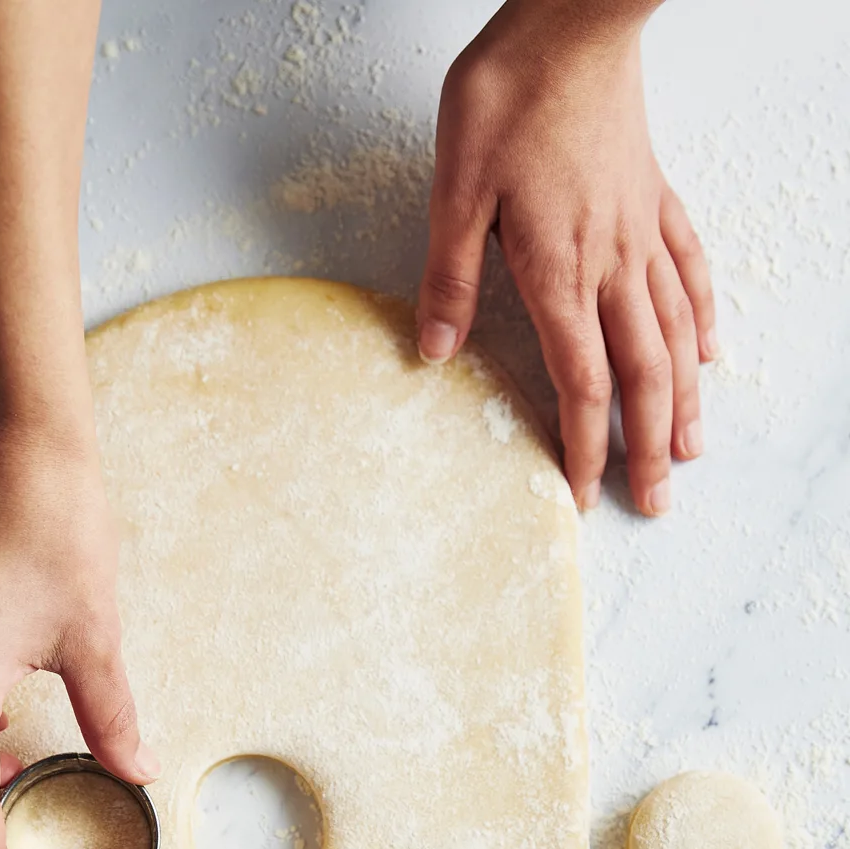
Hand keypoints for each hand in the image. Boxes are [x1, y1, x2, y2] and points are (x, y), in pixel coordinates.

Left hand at [417, 0, 715, 516]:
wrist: (573, 17)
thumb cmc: (511, 94)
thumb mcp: (456, 189)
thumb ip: (450, 277)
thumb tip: (436, 352)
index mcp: (559, 271)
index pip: (582, 383)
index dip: (586, 447)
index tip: (585, 495)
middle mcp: (612, 263)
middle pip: (641, 375)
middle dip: (646, 447)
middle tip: (656, 502)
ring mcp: (642, 232)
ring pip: (675, 333)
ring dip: (682, 399)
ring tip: (689, 450)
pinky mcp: (655, 199)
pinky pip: (691, 269)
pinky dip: (701, 316)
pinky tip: (709, 348)